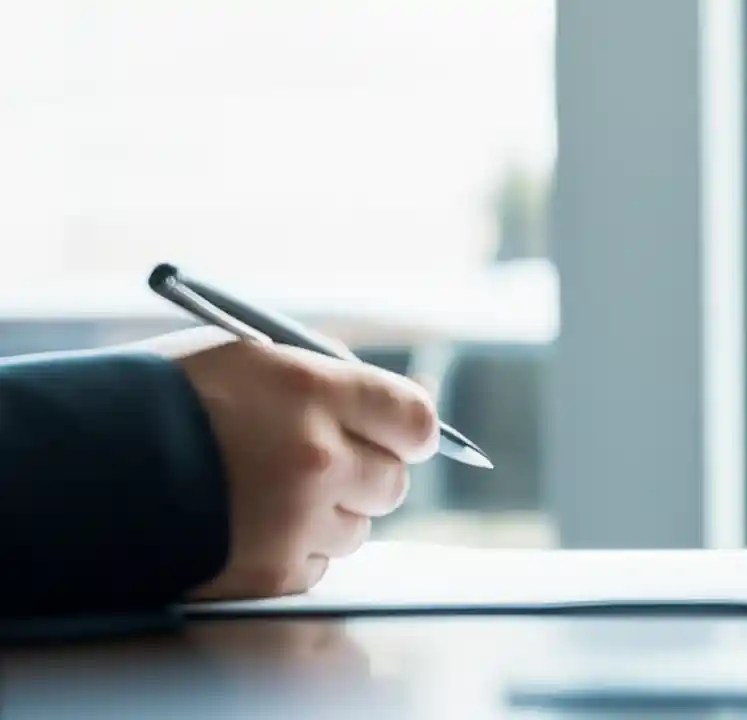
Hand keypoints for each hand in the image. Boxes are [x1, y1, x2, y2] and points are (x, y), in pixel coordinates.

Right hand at [135, 328, 438, 598]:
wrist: (82, 466)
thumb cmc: (166, 399)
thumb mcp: (250, 357)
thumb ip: (328, 379)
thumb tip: (392, 409)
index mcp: (314, 391)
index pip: (415, 419)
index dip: (412, 431)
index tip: (404, 436)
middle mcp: (319, 456)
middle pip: (394, 481)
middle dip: (368, 474)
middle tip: (329, 466)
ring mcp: (299, 520)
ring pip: (357, 530)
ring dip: (328, 516)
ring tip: (268, 495)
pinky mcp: (274, 573)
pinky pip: (317, 567)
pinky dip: (294, 553)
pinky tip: (248, 527)